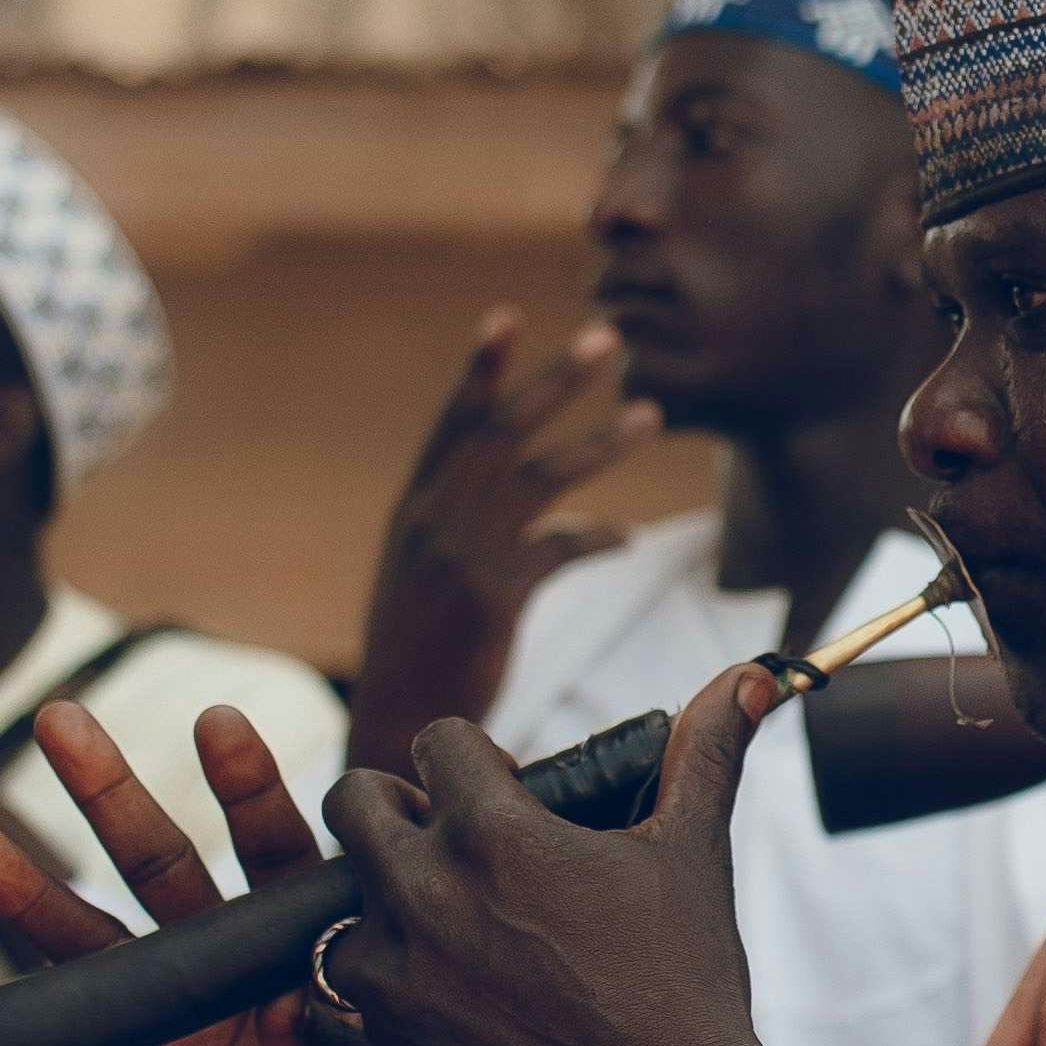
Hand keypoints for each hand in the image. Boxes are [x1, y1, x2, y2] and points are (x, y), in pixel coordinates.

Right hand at [0, 702, 482, 1045]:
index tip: (220, 726)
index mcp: (297, 942)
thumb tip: (337, 971)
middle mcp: (223, 965)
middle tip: (61, 719)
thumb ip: (381, 1009)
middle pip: (160, 862)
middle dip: (111, 791)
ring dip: (29, 893)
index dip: (247, 790)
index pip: (271, 848)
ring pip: (90, 940)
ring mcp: (169, 1025)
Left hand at [317, 670, 772, 1045]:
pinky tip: (429, 991)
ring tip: (443, 927)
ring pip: (337, 901)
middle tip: (450, 843)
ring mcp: (396, 970)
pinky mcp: (386, 1040)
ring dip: (379, 902)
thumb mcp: (694, 856)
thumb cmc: (686, 986)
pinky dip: (371, 985)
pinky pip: (333, 992)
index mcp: (495, 832)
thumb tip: (744, 679)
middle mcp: (426, 890)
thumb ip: (704, 755)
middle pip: (353, 800)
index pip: (438, 741)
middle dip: (396, 806)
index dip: (472, 756)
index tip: (502, 788)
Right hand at [349, 313, 659, 773]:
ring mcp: (460, 553)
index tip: (508, 318)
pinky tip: (626, 536)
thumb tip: (525, 511)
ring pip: (542, 477)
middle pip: (502, 429)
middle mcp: (432, 519)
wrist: (394, 727)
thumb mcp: (422, 583)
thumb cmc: (418, 659)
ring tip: (651, 414)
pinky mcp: (492, 594)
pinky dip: (598, 536)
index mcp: (414, 510)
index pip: (450, 424)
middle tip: (608, 336)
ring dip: (601, 441)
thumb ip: (459, 535)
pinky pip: (560, 547)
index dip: (481, 371)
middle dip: (557, 380)